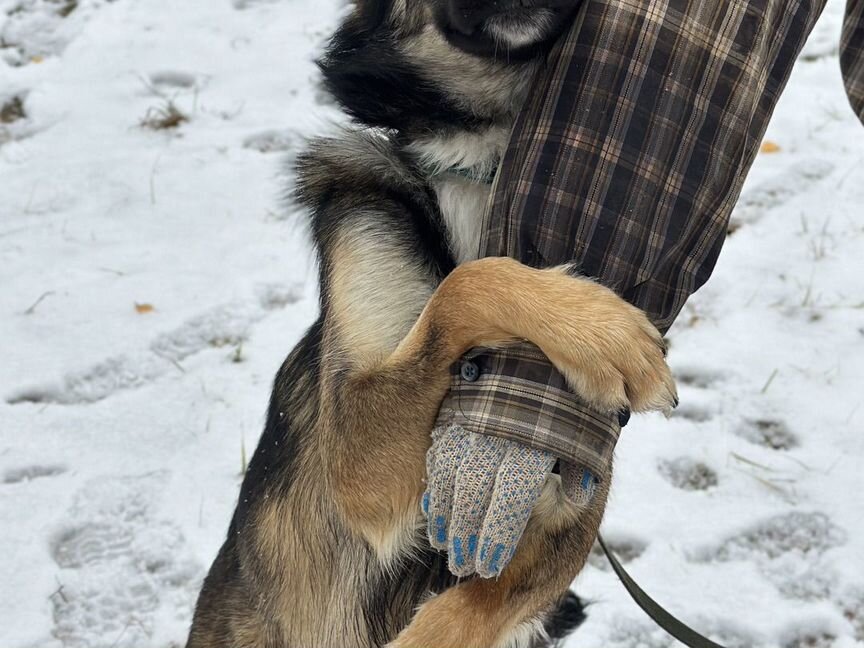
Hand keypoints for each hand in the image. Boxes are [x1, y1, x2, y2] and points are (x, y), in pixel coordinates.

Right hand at [423, 424, 597, 577]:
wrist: (545, 359)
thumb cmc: (571, 413)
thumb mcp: (588, 445)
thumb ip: (577, 481)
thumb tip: (563, 502)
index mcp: (534, 444)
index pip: (510, 500)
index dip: (497, 536)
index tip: (488, 566)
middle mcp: (500, 433)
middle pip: (476, 492)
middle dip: (467, 533)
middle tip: (462, 565)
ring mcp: (474, 421)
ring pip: (452, 475)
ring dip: (446, 514)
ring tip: (444, 545)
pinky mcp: (457, 412)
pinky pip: (439, 452)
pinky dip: (435, 482)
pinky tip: (431, 508)